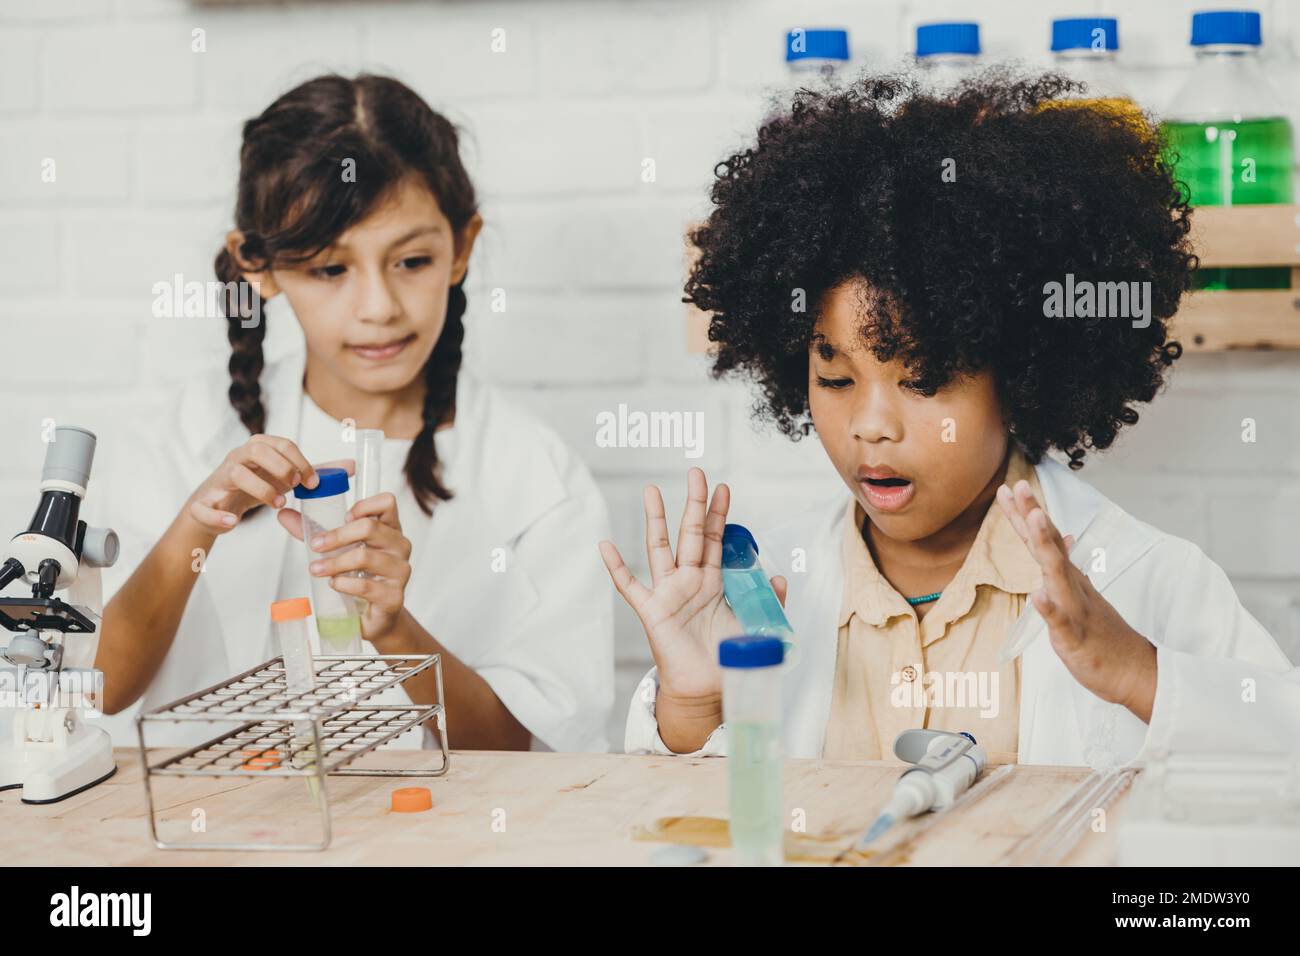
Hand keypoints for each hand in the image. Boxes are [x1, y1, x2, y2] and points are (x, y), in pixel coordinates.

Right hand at [187, 434, 351, 532]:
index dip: (300, 461)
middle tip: (297, 488)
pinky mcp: (202, 503)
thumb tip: (351, 466)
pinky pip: (203, 506)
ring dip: (260, 489)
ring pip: (234, 473)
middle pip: (257, 450)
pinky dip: (218, 515)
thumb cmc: (256, 486)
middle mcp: (238, 458)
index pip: (282, 444)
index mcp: (259, 449)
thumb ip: (316, 472)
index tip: (314, 482)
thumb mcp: (286, 477)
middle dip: (281, 467)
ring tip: (278, 505)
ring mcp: (219, 479)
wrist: (216, 507)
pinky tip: (235, 523)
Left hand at [278, 491, 412, 645]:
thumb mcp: (339, 549)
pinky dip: (344, 584)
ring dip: (334, 563)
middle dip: (337, 536)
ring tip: (316, 569)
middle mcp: (399, 547)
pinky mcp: (393, 596)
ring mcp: (399, 571)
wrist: (375, 616)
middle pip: (370, 527)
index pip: (387, 503)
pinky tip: (334, 584)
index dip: (364, 505)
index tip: (344, 517)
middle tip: (316, 545)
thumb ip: (315, 530)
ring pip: (364, 557)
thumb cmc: (360, 577)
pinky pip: (365, 585)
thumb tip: (283, 515)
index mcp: (390, 529)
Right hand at [598, 467, 786, 700]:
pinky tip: (606, 546)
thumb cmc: (730, 658)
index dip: (719, 514)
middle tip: (697, 472)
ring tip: (651, 491)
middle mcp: (690, 581)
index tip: (723, 487)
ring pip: (660, 549)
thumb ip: (769, 600)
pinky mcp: (653, 612)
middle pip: (690, 534)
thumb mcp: (756, 625)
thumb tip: (780, 577)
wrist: (709, 689)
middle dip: (694, 503)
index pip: (716, 540)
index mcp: (714, 582)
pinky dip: (616, 567)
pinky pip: (630, 586)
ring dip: (656, 520)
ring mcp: (669, 593)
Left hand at [997, 479, 1156, 721]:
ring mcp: (1075, 610)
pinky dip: (1050, 609)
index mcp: (1068, 579)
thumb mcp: (1080, 594)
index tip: (1012, 488)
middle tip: (1020, 486)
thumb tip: (1062, 536)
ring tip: (1034, 520)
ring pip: (1057, 576)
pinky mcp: (1075, 638)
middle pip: (1048, 547)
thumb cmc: (1101, 634)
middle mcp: (1071, 587)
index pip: (1043, 541)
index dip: (1027, 515)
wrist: (1132, 670)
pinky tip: (1038, 597)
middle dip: (1034, 516)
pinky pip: (1061, 622)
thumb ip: (1066, 566)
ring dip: (1046, 548)